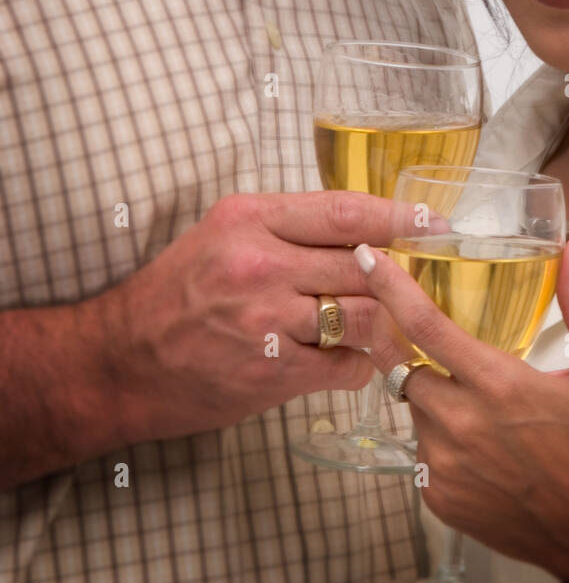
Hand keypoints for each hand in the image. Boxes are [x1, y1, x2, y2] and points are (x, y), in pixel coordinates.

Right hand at [93, 191, 413, 444]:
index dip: (398, 216)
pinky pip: (346, 365)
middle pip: (363, 264)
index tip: (434, 221)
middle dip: (399, 275)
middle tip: (418, 282)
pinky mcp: (272, 370)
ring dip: (386, 325)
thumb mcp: (222, 234)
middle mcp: (260, 263)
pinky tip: (352, 361)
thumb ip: (286, 227)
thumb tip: (360, 230)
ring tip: (389, 328)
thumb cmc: (176, 293)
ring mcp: (266, 319)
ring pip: (363, 315)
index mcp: (249, 218)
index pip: (344, 211)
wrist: (121, 360)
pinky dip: (360, 365)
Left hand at [358, 236, 568, 582]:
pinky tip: (479, 443)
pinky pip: (421, 450)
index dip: (390, 288)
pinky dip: (440, 437)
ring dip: (432, 394)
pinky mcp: (438, 497)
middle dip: (402, 342)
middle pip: (401, 365)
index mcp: (499, 385)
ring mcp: (444, 465)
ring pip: (413, 408)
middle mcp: (462, 423)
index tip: (367, 260)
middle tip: (424, 335)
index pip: (424, 325)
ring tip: (476, 401)